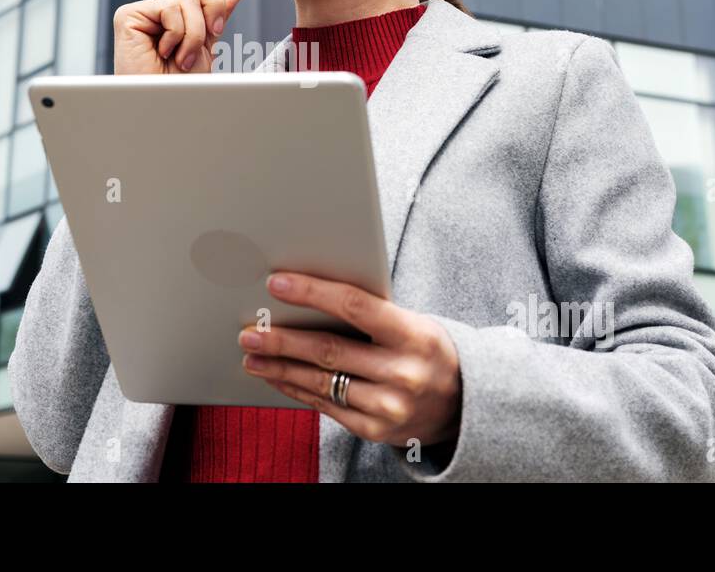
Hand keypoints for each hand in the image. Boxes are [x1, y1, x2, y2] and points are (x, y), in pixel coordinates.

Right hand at [111, 0, 256, 74]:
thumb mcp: (208, 46)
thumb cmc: (182, 86)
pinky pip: (170, 8)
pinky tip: (165, 51)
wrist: (165, 105)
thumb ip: (218, 15)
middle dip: (215, 4)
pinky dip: (177, 33)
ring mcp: (145, 10)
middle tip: (216, 31)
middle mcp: (163, 8)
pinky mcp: (130, 14)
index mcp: (182, 15)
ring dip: (195, 31)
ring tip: (183, 56)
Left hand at [239, 271, 462, 450]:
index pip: (355, 307)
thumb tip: (308, 295)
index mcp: (414, 335)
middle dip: (282, 339)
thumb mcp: (413, 324)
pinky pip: (326, 406)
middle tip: (250, 330)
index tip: (277, 283)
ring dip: (280, 367)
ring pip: (321, 382)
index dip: (312, 293)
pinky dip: (296, 389)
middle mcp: (403, 372)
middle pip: (328, 350)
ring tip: (252, 354)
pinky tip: (277, 376)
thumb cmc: (426, 350)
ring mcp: (389, 406)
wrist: (464, 403)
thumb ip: (370, 313)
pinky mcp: (375, 429)